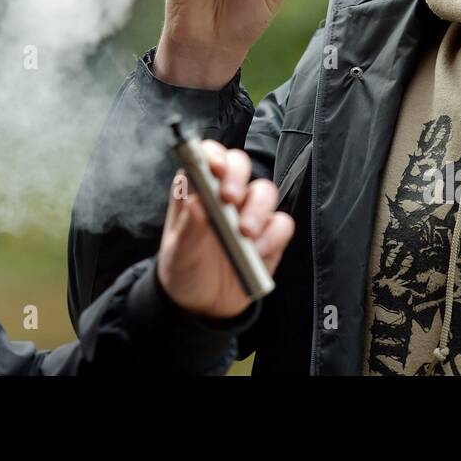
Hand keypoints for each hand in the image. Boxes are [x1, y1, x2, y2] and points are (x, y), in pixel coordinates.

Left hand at [156, 141, 294, 319]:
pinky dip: (273, 234)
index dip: (213, 155)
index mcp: (198, 189)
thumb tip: (195, 202)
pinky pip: (282, 223)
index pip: (208, 156)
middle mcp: (225, 195)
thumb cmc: (184, 270)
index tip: (214, 167)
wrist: (201, 306)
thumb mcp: (178, 252)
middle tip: (230, 198)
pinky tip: (257, 251)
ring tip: (245, 233)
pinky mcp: (269, 235)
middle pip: (240, 165)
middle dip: (237, 176)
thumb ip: (188, 228)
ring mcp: (250, 213)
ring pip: (266, 191)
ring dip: (258, 208)